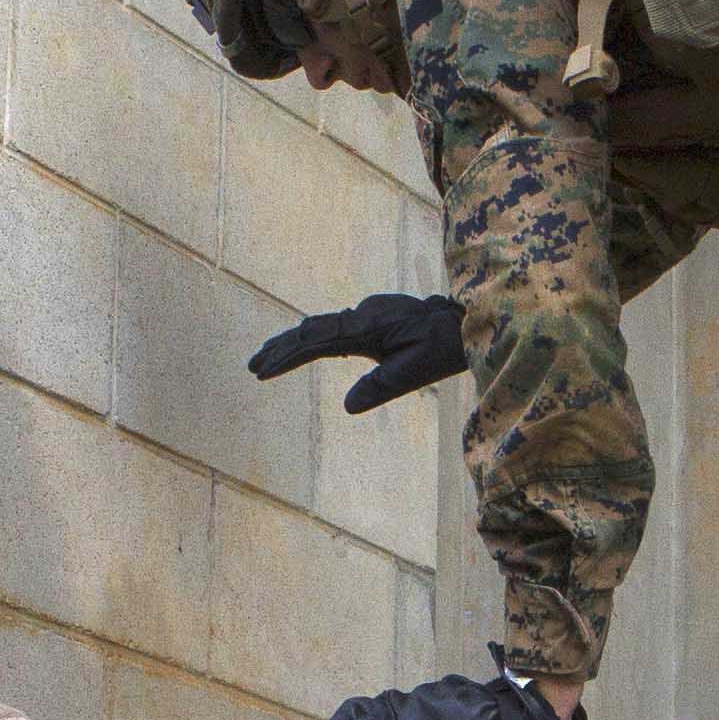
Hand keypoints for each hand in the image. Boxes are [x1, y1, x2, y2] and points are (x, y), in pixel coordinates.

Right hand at [249, 292, 470, 414]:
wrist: (466, 323)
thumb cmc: (444, 348)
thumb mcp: (416, 373)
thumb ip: (382, 387)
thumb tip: (348, 407)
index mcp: (369, 327)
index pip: (318, 341)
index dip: (287, 357)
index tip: (263, 372)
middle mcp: (364, 314)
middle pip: (313, 330)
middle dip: (281, 348)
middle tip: (252, 367)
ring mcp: (368, 312)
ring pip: (323, 326)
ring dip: (295, 342)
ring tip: (268, 358)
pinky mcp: (374, 315)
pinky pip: (336, 326)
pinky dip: (313, 338)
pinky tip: (303, 348)